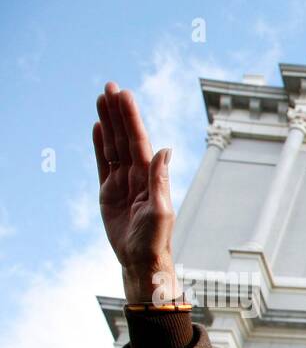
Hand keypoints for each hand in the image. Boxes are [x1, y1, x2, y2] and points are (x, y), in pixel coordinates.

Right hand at [94, 82, 177, 303]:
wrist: (141, 260)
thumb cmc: (156, 241)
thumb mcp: (160, 211)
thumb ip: (160, 180)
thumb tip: (165, 149)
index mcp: (150, 177)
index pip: (139, 141)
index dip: (131, 118)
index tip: (124, 96)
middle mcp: (137, 175)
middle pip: (125, 138)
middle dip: (119, 113)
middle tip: (110, 87)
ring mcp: (122, 182)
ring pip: (113, 146)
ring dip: (109, 123)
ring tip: (102, 99)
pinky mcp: (109, 191)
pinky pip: (103, 163)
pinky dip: (100, 145)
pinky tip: (98, 127)